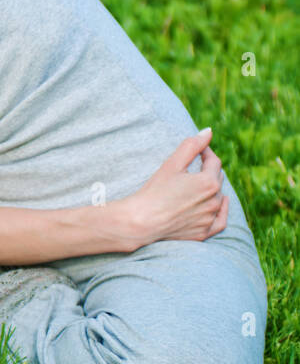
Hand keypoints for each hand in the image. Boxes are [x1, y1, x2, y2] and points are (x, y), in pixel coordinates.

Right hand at [121, 128, 227, 249]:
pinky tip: (219, 204)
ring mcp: (210, 218)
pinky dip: (220, 212)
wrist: (141, 222)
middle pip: (217, 179)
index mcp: (209, 182)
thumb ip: (192, 145)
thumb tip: (208, 131)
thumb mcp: (172, 164)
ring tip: (196, 186)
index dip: (205, 153)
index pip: (214, 162)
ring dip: (211, 190)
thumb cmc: (154, 191)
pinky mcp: (203, 232)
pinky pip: (220, 221)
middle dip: (208, 171)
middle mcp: (214, 201)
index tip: (197, 151)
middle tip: (193, 168)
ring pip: (218, 198)